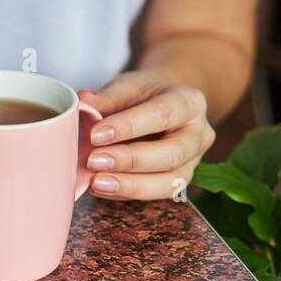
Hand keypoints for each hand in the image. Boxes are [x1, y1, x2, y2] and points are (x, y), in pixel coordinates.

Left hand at [77, 70, 215, 200]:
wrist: (164, 105)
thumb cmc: (145, 95)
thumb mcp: (129, 86)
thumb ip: (107, 97)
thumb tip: (82, 104)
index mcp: (189, 102)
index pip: (162, 114)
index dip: (128, 126)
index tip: (95, 134)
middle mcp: (198, 134)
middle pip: (171, 154)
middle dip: (130, 161)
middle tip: (93, 161)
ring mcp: (193, 162)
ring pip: (170, 182)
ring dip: (130, 185)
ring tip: (96, 182)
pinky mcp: (179, 182)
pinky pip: (156, 194)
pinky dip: (126, 193)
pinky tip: (101, 188)